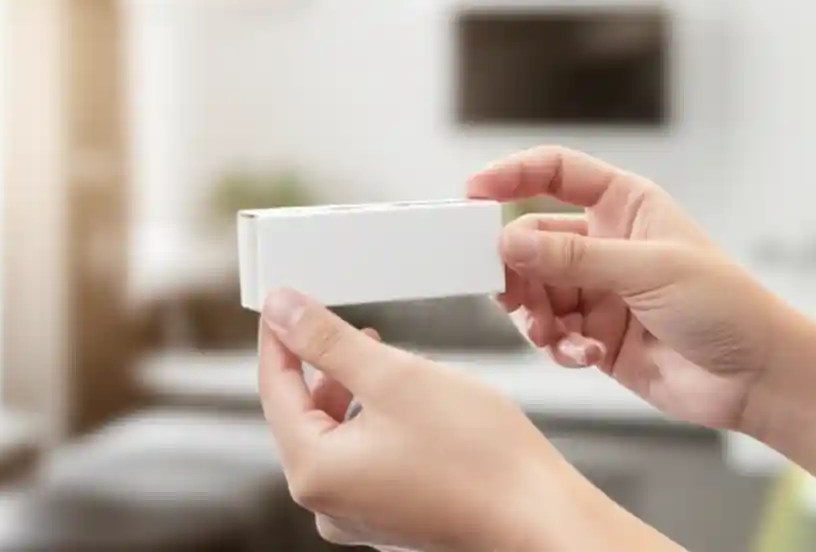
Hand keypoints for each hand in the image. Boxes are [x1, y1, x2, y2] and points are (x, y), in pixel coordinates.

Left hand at [257, 288, 673, 551]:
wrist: (540, 517)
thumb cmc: (479, 455)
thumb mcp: (395, 377)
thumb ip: (329, 341)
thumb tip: (281, 309)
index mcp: (313, 471)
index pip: (275, 388)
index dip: (278, 336)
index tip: (282, 297)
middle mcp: (326, 502)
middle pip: (302, 413)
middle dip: (320, 361)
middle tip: (335, 313)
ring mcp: (357, 513)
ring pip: (335, 432)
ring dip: (351, 387)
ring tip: (383, 351)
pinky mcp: (388, 514)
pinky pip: (362, 454)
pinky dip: (373, 418)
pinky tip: (404, 395)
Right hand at [468, 146, 790, 430]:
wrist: (758, 378)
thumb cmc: (726, 306)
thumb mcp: (647, 270)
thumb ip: (573, 257)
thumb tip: (508, 242)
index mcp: (623, 206)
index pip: (555, 173)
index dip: (511, 175)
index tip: (473, 193)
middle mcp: (604, 244)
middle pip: (530, 239)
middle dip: (515, 267)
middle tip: (507, 290)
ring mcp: (597, 291)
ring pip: (534, 291)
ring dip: (534, 314)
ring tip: (551, 333)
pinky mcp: (594, 336)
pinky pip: (551, 334)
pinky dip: (558, 346)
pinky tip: (585, 356)